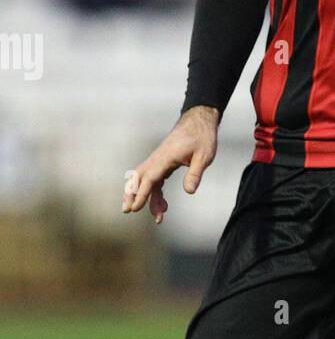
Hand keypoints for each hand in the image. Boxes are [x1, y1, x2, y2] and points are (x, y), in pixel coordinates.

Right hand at [122, 106, 218, 223]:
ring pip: (145, 180)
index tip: (135, 208)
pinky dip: (155, 192)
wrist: (199, 121)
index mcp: (166, 157)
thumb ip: (195, 173)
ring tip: (156, 217)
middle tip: (127, 210)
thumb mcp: (204, 156)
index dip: (141, 194)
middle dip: (131, 194)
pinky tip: (163, 205)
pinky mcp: (163, 162)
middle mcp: (158, 158)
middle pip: (138, 178)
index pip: (149, 178)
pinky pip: (154, 179)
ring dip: (145, 197)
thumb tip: (189, 192)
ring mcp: (159, 160)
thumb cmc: (202, 137)